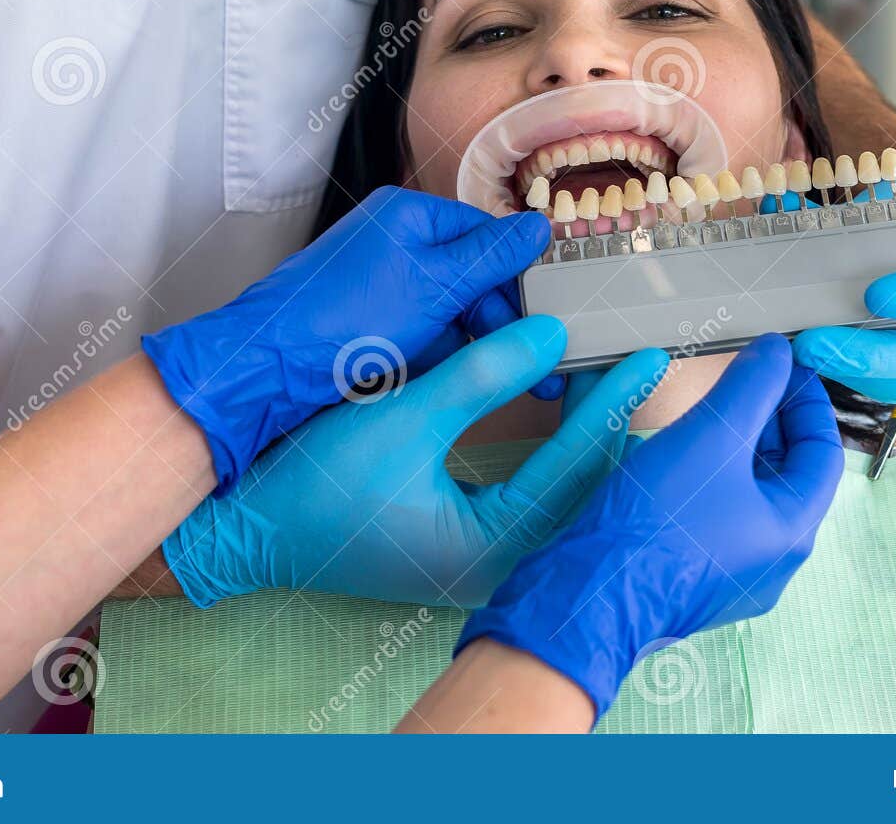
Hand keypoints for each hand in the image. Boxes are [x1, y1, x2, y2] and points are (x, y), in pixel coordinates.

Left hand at [141, 187, 549, 490]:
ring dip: (476, 343)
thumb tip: (539, 227)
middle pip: (469, 277)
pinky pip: (420, 337)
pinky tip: (459, 381)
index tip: (550, 312)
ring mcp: (378, 288)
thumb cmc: (343, 317)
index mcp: (408, 217)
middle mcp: (393, 245)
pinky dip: (440, 358)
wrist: (266, 369)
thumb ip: (491, 258)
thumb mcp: (435, 284)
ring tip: (514, 379)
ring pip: (448, 312)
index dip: (518, 276)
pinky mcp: (367, 327)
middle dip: (502, 319)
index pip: (485, 235)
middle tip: (540, 360)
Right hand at [163, 317, 669, 607]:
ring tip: (602, 367)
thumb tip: (550, 331)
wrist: (244, 535)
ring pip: (561, 488)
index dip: (612, 400)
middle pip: (581, 482)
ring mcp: (485, 560)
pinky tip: (561, 404)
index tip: (651, 354)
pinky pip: (534, 492)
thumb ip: (480, 374)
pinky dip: (552, 448)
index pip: (573, 463)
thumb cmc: (310, 485)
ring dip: (582, 429)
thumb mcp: (400, 417)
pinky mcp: (469, 546)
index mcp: (489, 545)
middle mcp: (498, 564)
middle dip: (608, 416)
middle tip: (631, 351)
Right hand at [456, 334, 844, 719]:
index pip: (823, 453)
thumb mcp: (711, 436)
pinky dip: (710, 477)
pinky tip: (680, 455)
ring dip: (737, 447)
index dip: (807, 400)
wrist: (589, 595)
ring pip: (749, 495)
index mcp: (792, 532)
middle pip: (788, 474)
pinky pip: (717, 516)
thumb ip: (751, 386)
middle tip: (744, 379)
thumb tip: (777, 352)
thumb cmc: (656, 524)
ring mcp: (731, 574)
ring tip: (709, 409)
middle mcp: (770, 561)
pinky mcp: (692, 576)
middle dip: (769, 421)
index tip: (784, 366)